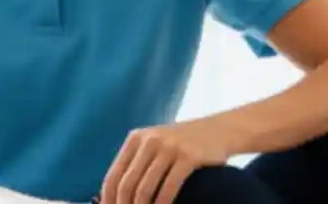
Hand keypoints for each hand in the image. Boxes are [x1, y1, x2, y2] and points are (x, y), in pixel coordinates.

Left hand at [100, 120, 233, 203]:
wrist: (219, 130)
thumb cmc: (182, 144)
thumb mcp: (154, 144)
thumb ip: (136, 162)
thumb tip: (114, 193)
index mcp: (135, 139)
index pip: (114, 175)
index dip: (108, 198)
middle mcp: (149, 141)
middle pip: (127, 183)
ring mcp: (169, 147)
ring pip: (146, 187)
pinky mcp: (189, 156)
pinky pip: (170, 186)